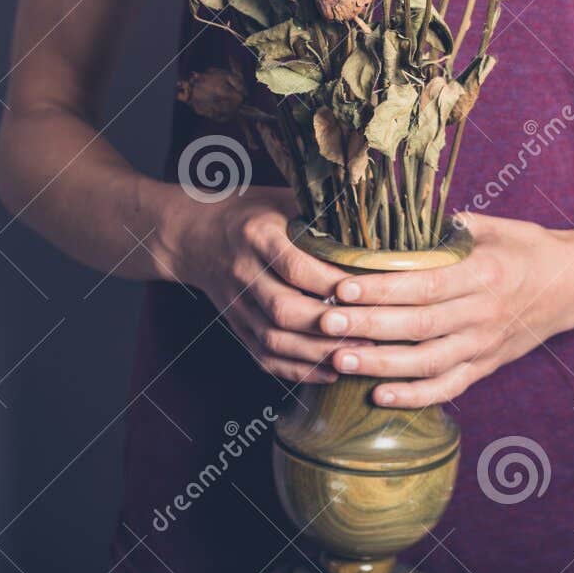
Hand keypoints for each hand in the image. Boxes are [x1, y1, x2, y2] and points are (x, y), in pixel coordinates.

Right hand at [169, 187, 363, 384]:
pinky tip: (330, 372)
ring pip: (274, 339)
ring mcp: (236, 303)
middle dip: (329, 327)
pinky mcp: (235, 326)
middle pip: (284, 309)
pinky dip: (297, 370)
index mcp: (257, 235)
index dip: (333, 285)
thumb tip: (373, 231)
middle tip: (370, 331)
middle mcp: (243, 271)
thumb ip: (322, 215)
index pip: (297, 267)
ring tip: (358, 355)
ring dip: (318, 353)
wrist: (199, 235)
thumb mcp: (284, 200)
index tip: (368, 293)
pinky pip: (264, 356)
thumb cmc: (256, 213)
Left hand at [314, 214, 573, 407]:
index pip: (424, 285)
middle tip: (325, 324)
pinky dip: (414, 397)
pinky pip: (448, 387)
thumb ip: (448, 225)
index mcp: (484, 273)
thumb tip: (396, 214)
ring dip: (381, 365)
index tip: (342, 286)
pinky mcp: (487, 365)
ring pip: (428, 363)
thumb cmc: (529, 247)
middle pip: (418, 326)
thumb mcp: (494, 225)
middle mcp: (485, 313)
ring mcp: (486, 345)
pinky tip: (378, 395)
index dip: (381, 289)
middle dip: (368, 326)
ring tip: (339, 360)